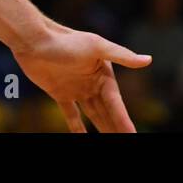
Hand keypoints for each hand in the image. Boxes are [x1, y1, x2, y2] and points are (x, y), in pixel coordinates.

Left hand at [11, 24, 151, 132]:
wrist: (34, 40)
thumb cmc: (66, 40)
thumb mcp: (97, 46)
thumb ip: (122, 55)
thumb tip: (148, 60)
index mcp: (104, 73)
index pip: (116, 103)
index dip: (124, 120)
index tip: (132, 135)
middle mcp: (93, 82)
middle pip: (107, 111)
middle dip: (116, 127)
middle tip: (126, 142)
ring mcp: (77, 89)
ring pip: (93, 115)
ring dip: (102, 128)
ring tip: (111, 141)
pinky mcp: (60, 93)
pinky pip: (72, 114)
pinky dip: (77, 128)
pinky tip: (83, 138)